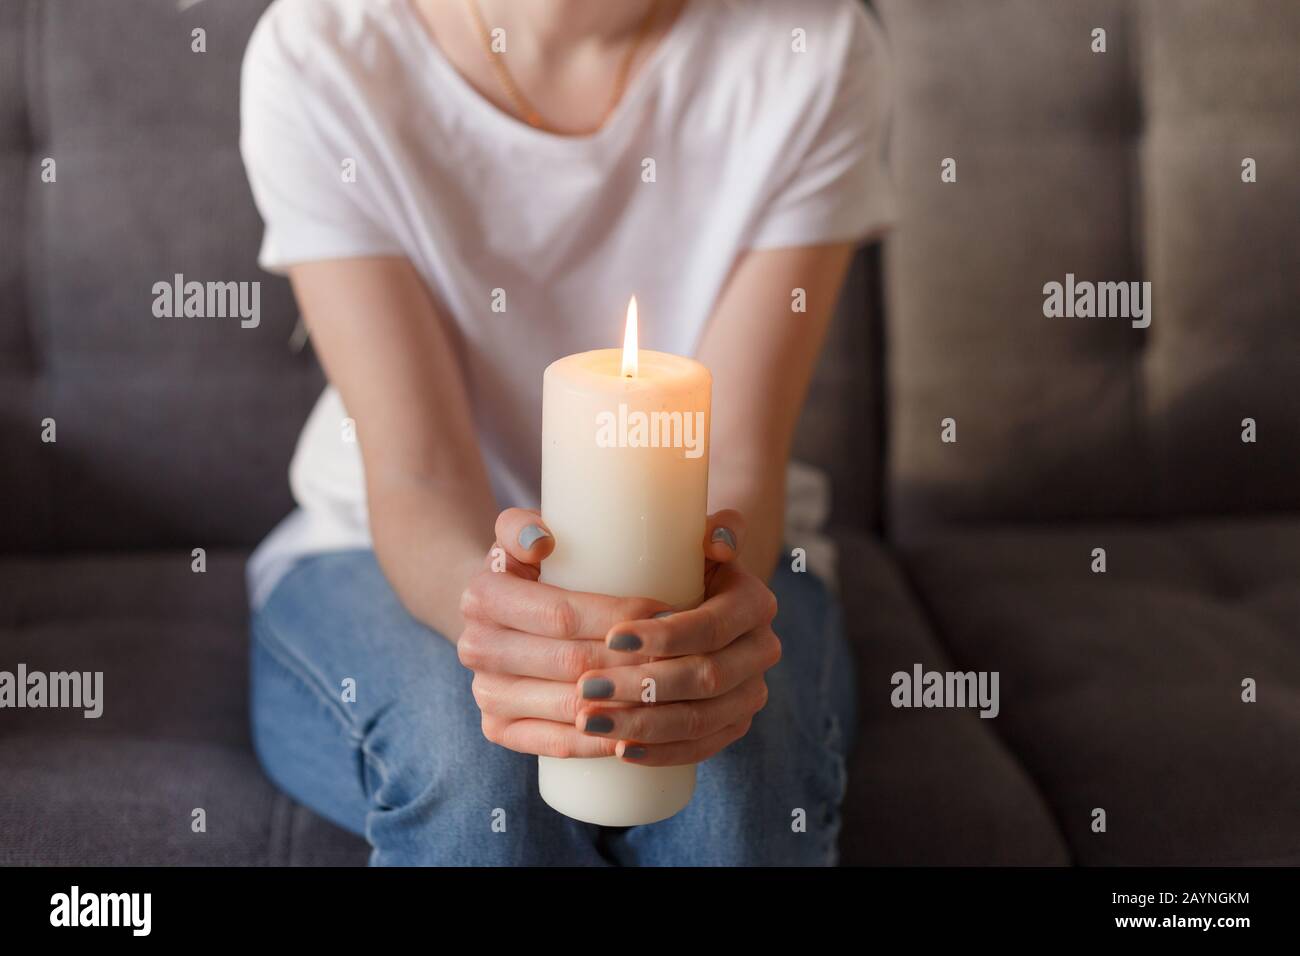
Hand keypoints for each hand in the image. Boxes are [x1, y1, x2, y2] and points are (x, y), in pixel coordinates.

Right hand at [457, 508, 669, 757]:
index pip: (562, 613)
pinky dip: (596, 743)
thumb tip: (545, 542)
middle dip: (633, 661)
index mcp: (481, 594)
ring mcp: (485, 693)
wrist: (500, 616)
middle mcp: (474, 647)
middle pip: (571, 662)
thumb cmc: (533, 569)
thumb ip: (524, 525)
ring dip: (624, 705)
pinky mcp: (496, 729)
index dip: (621, 616)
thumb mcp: (524, 534)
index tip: (670, 613)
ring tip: (671, 691)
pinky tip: (633, 734)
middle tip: (684, 656)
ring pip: (567, 707)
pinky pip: (552, 744)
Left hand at [574, 509, 781, 765]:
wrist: (691, 593)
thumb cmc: (664, 556)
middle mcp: (762, 648)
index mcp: (753, 599)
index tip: (613, 637)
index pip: (712, 625)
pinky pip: (704, 748)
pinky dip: (663, 753)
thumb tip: (711, 539)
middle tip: (586, 688)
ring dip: (645, 727)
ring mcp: (750, 691)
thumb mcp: (672, 528)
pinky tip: (622, 754)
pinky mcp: (732, 723)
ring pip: (702, 719)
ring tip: (591, 723)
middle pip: (706, 679)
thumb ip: (673, 510)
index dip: (666, 635)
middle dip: (643, 688)